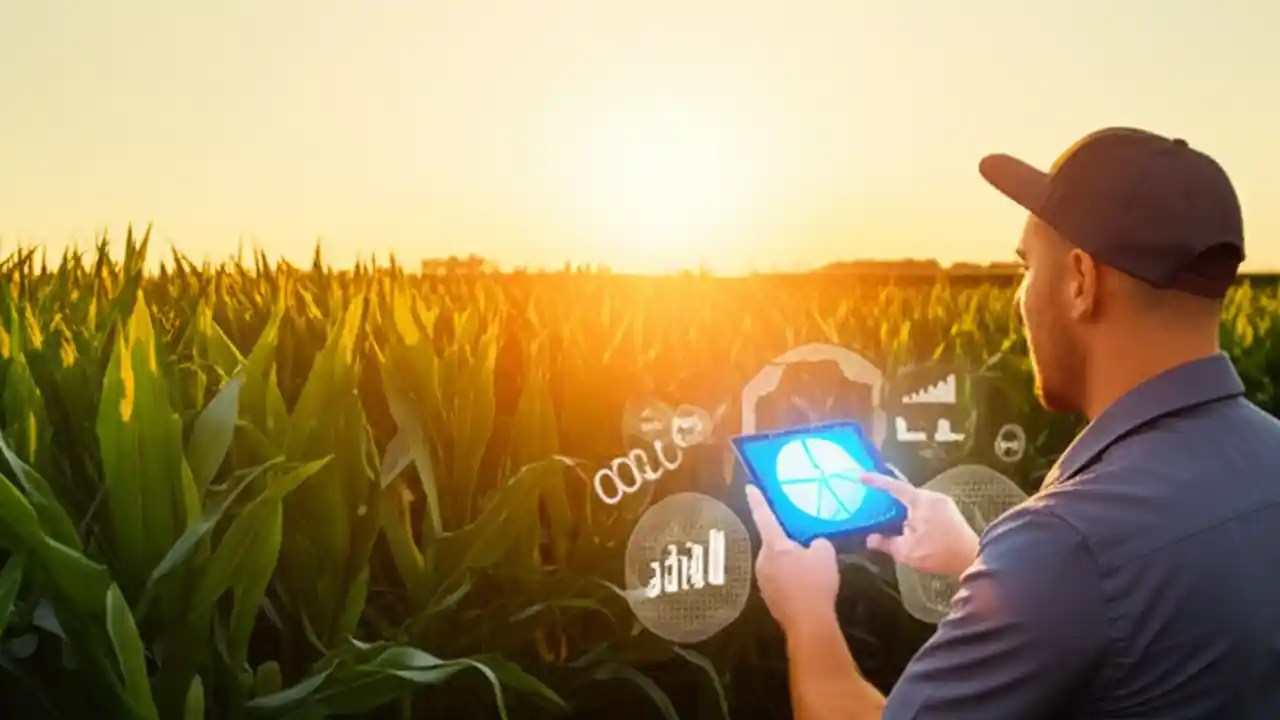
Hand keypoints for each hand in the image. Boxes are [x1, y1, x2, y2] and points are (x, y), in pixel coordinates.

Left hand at [744, 485, 839, 635]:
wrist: (809, 622)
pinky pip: (780, 580)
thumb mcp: (825, 554)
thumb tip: (813, 545)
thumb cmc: (815, 583)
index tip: (749, 486)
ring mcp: (763, 580)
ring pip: (777, 563)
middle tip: (806, 547)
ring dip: (789, 563)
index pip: (764, 516)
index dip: (758, 500)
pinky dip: (790, 580)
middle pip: (774, 544)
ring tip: (811, 572)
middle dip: (787, 544)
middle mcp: (762, 560)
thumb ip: (818, 543)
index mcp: (774, 545)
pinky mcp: (768, 597)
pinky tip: (806, 588)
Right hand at [860, 472, 978, 577]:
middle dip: (889, 499)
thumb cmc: (938, 552)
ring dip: (902, 509)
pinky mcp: (950, 513)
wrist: (973, 558)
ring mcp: (943, 504)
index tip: (861, 476)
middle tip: (873, 504)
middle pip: (905, 493)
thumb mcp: (906, 551)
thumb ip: (886, 543)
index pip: (893, 486)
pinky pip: (925, 508)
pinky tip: (907, 526)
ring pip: (915, 502)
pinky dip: (913, 513)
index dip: (876, 481)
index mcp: (920, 501)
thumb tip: (870, 539)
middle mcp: (932, 496)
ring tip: (888, 519)